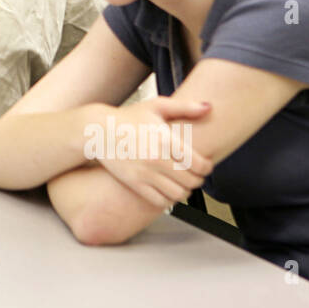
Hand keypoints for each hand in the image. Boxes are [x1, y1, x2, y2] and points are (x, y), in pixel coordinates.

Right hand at [88, 98, 213, 209]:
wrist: (98, 130)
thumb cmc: (129, 117)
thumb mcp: (156, 106)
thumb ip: (185, 107)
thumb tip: (209, 107)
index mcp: (165, 140)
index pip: (199, 164)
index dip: (207, 168)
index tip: (206, 166)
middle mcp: (156, 158)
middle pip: (191, 181)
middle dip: (198, 180)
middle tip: (196, 175)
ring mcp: (145, 173)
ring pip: (178, 194)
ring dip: (185, 191)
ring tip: (184, 183)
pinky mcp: (134, 183)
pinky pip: (160, 201)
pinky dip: (169, 199)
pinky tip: (168, 190)